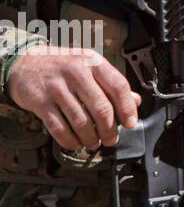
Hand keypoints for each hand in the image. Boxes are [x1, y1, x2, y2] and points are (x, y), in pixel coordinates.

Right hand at [8, 47, 141, 151]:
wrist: (24, 63)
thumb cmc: (63, 66)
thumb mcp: (90, 66)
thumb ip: (111, 84)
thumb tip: (136, 100)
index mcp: (93, 62)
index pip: (118, 86)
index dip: (127, 108)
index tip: (131, 123)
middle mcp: (76, 73)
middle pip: (100, 108)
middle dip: (109, 129)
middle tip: (112, 139)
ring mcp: (57, 88)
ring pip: (80, 121)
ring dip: (90, 138)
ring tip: (94, 143)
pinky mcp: (40, 102)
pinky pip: (58, 127)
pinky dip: (70, 140)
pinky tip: (76, 143)